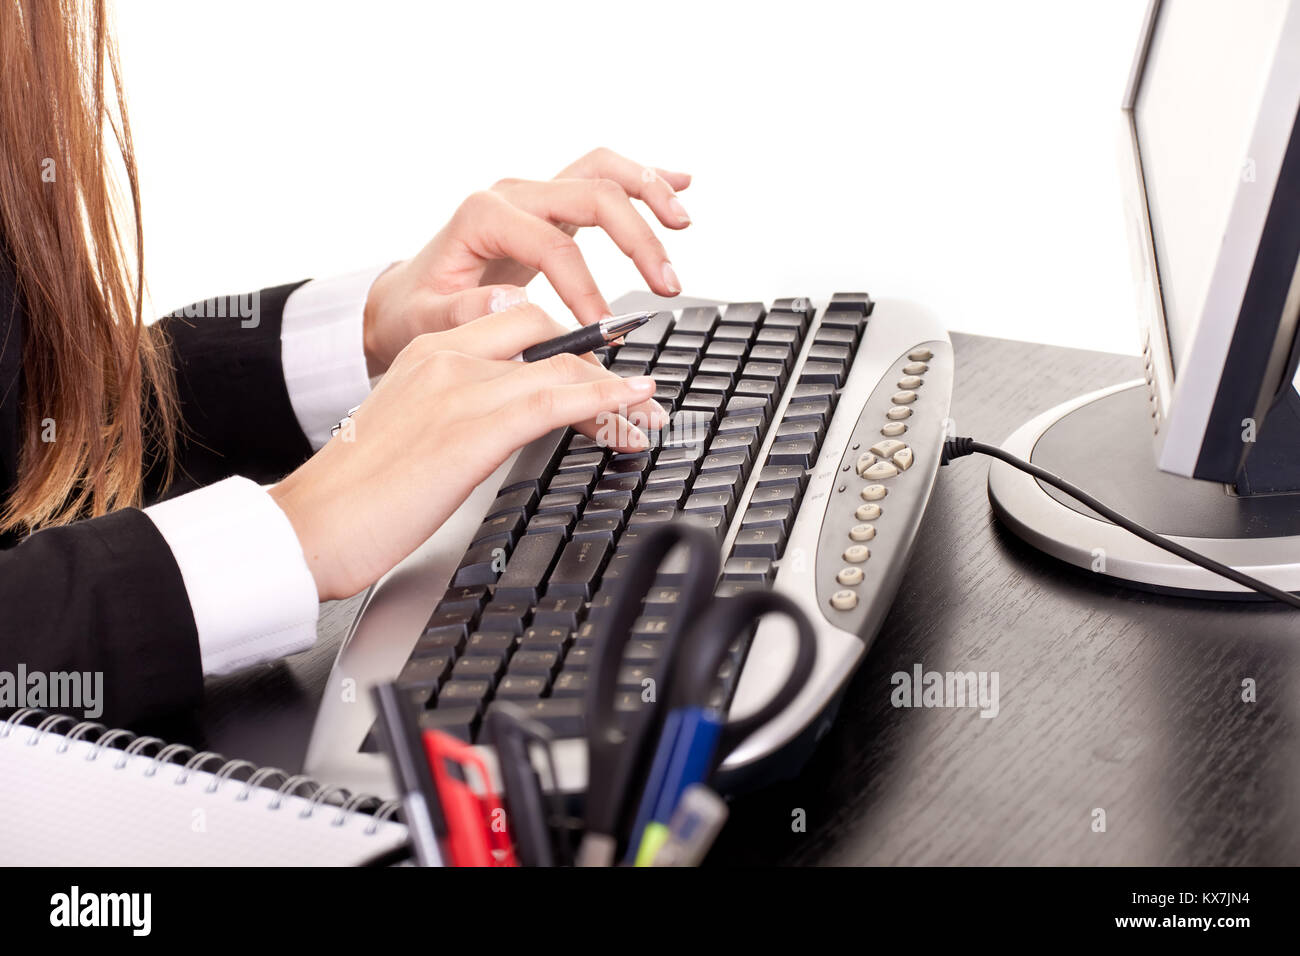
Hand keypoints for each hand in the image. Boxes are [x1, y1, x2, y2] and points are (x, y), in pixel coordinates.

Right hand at [269, 308, 664, 600]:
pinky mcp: (472, 428)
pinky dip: (605, 400)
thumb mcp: (413, 434)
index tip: (601, 369)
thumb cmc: (355, 495)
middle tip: (635, 397)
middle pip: (548, 337)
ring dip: (616, 392)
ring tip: (647, 414)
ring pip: (561, 368)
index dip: (570, 347)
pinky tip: (632, 406)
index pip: (518, 327)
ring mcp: (459, 388)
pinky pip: (556, 400)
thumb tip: (504, 429)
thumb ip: (459, 416)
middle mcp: (445, 357)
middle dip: (602, 365)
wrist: (311, 526)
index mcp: (427, 352)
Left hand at [361, 147, 691, 373]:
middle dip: (637, 239)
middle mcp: (512, 193)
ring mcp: (534, 193)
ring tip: (683, 224)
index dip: (586, 289)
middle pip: (591, 195)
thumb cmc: (418, 310)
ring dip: (649, 192)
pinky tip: (680, 183)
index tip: (604, 331)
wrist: (407, 296)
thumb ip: (466, 312)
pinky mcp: (551, 204)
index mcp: (483, 216)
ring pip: (602, 171)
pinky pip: (602, 176)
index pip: (553, 246)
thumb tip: (511, 303)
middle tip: (667, 286)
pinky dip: (642, 178)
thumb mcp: (428, 321)